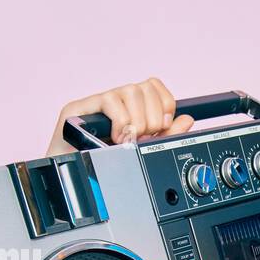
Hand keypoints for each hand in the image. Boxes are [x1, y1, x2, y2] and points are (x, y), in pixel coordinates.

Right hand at [45, 77, 194, 156]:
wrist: (73, 173)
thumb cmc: (104, 161)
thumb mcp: (144, 149)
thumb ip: (167, 136)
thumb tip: (186, 119)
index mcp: (131, 106)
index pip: (155, 86)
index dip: (165, 104)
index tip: (163, 126)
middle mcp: (116, 99)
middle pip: (146, 87)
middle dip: (152, 118)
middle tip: (143, 138)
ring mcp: (98, 102)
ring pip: (131, 90)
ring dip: (137, 120)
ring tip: (128, 139)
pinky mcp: (81, 106)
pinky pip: (110, 101)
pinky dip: (120, 122)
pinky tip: (116, 137)